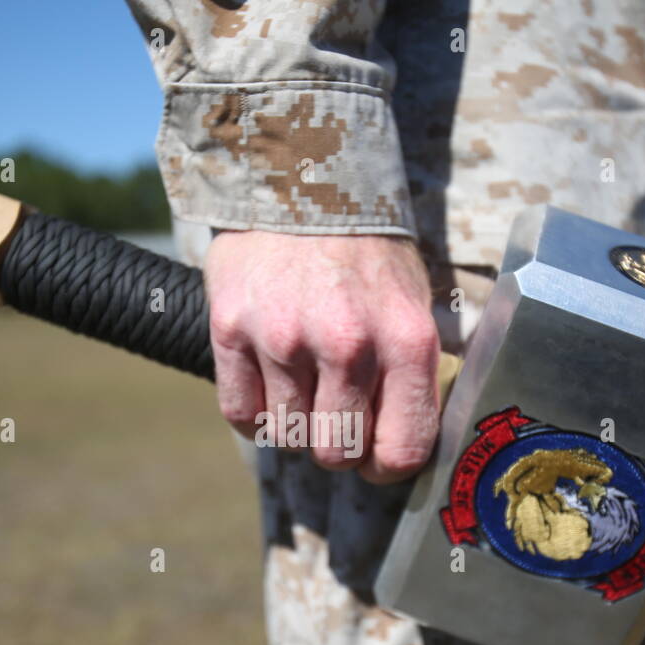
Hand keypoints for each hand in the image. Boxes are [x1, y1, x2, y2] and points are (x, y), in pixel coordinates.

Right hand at [204, 230, 438, 483]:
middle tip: (333, 414)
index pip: (401, 451)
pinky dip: (255, 413)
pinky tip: (268, 383)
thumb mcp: (412, 302)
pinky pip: (241, 414)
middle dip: (336, 445)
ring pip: (288, 436)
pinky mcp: (232, 329)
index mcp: (404, 340)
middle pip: (336, 453)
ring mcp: (284, 337)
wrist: (303, 179)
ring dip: (295, 423)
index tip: (375, 454)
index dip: (386, 466)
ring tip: (301, 384)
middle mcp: (347, 344)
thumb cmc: (365, 253)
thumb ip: (412, 372)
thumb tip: (407, 444)